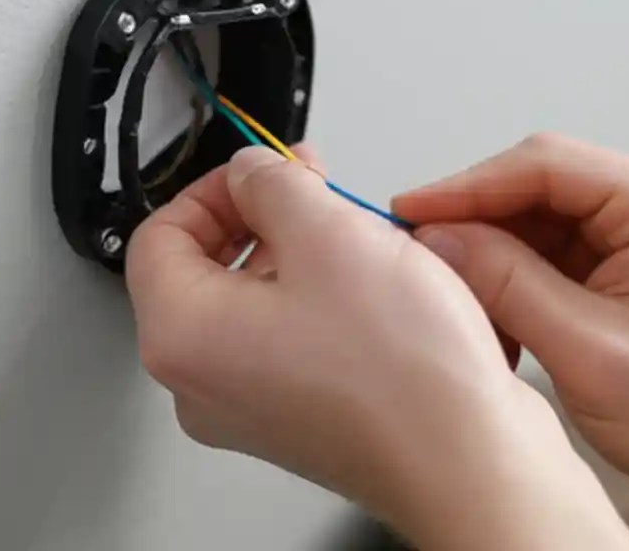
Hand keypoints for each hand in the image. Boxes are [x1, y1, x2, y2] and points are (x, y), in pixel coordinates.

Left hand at [126, 145, 628, 549]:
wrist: (469, 460)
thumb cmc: (403, 376)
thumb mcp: (330, 232)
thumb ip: (272, 182)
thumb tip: (252, 170)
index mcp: (184, 335)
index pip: (159, 235)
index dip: (214, 186)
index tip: (262, 168)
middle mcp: (204, 382)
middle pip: (206, 268)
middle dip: (263, 214)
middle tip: (313, 185)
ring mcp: (252, 407)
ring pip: (256, 302)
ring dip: (302, 252)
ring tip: (361, 235)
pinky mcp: (301, 418)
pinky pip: (293, 340)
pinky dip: (324, 299)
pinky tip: (378, 285)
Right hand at [394, 134, 628, 508]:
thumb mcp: (588, 352)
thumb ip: (510, 284)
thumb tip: (439, 236)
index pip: (547, 165)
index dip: (469, 185)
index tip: (409, 212)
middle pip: (540, 184)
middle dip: (477, 221)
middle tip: (420, 255)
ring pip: (540, 218)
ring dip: (494, 256)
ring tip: (461, 302)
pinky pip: (554, 251)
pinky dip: (516, 281)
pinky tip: (496, 319)